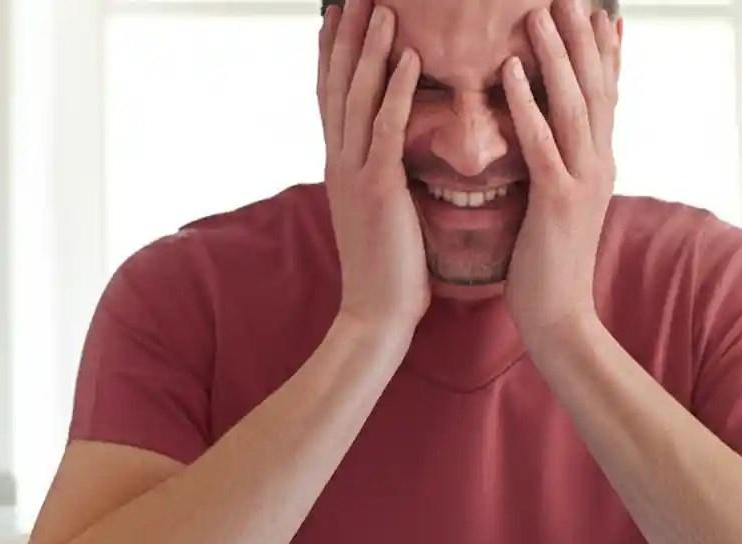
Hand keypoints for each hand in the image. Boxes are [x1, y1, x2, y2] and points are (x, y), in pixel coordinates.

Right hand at [319, 0, 429, 332]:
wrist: (377, 315)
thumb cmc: (390, 267)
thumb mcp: (381, 210)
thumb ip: (382, 174)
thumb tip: (396, 151)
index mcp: (341, 165)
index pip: (333, 95)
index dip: (335, 51)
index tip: (340, 12)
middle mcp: (340, 161)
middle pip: (337, 83)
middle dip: (346, 34)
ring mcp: (354, 174)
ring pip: (357, 97)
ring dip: (370, 47)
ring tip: (382, 6)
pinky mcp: (377, 190)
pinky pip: (385, 129)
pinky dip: (394, 90)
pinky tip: (408, 57)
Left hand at [501, 0, 620, 339]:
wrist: (559, 317)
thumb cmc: (549, 263)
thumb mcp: (563, 204)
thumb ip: (563, 164)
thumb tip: (556, 136)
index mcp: (599, 164)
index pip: (606, 94)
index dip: (602, 50)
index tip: (594, 10)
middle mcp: (599, 164)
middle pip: (596, 86)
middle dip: (582, 37)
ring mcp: (582, 181)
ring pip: (574, 105)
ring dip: (555, 55)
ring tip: (538, 13)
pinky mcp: (557, 200)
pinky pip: (541, 142)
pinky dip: (526, 103)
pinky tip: (508, 71)